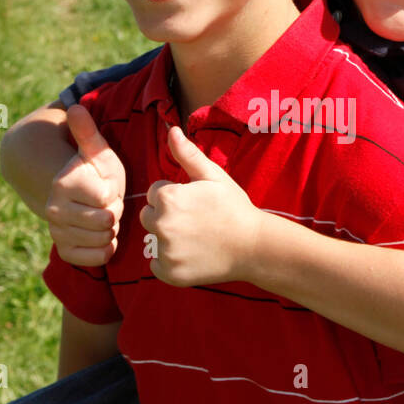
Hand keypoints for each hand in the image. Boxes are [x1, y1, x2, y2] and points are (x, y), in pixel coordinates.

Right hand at [45, 104, 125, 264]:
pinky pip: (97, 257)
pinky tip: (102, 234)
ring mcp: (57, 231)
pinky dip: (106, 248)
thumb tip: (74, 106)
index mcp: (64, 184)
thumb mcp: (97, 151)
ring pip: (103, 238)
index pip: (107, 198)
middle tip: (106, 203)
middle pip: (107, 220)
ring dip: (111, 229)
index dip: (114, 193)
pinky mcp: (64, 250)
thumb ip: (87, 131)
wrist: (78, 196)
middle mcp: (55, 209)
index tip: (106, 186)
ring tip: (103, 215)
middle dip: (114, 212)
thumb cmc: (95, 172)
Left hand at [140, 125, 262, 285]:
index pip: (155, 193)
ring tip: (196, 239)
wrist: (254, 247)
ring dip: (168, 239)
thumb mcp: (213, 176)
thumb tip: (171, 130)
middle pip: (148, 217)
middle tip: (196, 222)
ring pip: (153, 240)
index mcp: (168, 197)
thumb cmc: (234, 207)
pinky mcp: (170, 273)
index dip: (176, 196)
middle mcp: (161, 224)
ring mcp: (166, 251)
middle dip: (167, 217)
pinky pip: (157, 265)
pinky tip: (193, 256)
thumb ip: (187, 154)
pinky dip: (170, 263)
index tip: (196, 204)